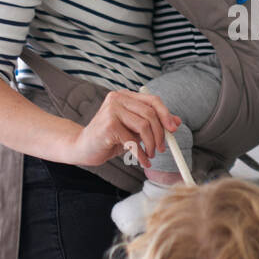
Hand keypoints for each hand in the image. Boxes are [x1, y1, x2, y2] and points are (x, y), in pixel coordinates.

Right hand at [65, 89, 180, 167]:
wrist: (82, 148)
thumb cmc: (109, 139)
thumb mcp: (134, 130)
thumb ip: (152, 124)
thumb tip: (176, 122)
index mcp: (125, 96)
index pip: (152, 100)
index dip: (166, 114)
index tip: (173, 129)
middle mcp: (117, 99)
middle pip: (150, 113)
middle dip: (160, 133)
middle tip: (161, 148)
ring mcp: (111, 110)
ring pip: (144, 126)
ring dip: (151, 144)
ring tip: (150, 155)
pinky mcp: (108, 125)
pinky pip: (133, 140)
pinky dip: (141, 154)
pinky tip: (143, 161)